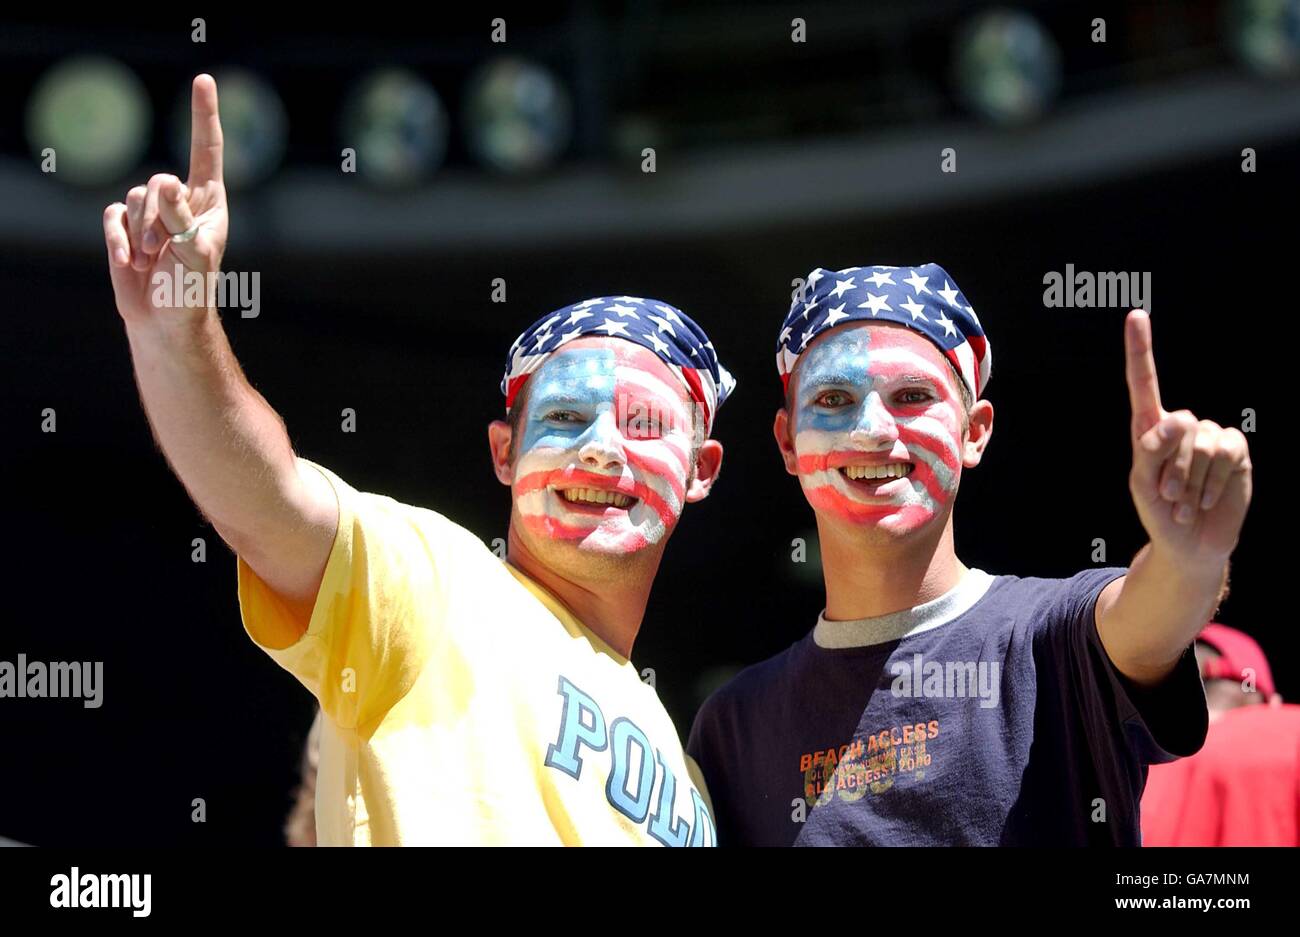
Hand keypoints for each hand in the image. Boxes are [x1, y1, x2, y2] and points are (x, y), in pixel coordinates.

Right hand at [103, 74, 228, 324]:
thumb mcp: (194, 251)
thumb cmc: (191, 287)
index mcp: (209, 201)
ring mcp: (151, 213)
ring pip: (133, 197)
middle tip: (164, 251)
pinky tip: (130, 262)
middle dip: (157, 217)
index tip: (204, 79)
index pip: (206, 149)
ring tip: (153, 260)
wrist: (165, 319)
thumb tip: (166, 181)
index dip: (203, 114)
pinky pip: (112, 216)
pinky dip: (118, 240)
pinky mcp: (124, 227)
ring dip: (140, 233)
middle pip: (158, 182)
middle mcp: (180, 200)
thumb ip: (180, 216)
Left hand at [1125, 309, 1251, 563]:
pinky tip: (1207, 498)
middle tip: (1169, 496)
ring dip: (1192, 480)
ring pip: (1203, 443)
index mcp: (1149, 428)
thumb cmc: (1159, 512)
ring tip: (1186, 501)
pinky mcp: (1235, 451)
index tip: (1136, 315)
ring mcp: (1211, 437)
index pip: (1143, 383)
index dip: (1141, 349)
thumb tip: (1178, 418)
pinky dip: (1214, 481)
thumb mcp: (1142, 484)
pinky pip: (1227, 453)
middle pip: (1179, 424)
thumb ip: (1152, 449)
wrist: (1191, 543)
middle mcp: (1182, 426)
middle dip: (1171, 466)